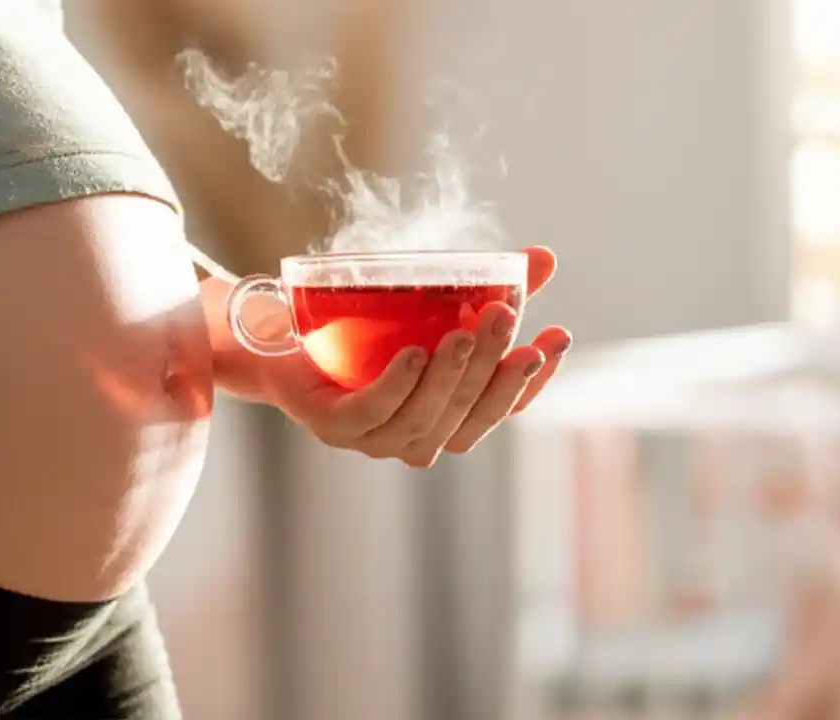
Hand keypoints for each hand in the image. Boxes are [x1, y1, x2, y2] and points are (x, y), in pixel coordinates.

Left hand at [213, 247, 569, 467]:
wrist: (281, 333)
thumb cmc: (366, 323)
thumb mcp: (436, 300)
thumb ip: (492, 285)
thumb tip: (547, 258)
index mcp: (450, 416)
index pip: (504, 408)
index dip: (534, 378)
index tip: (557, 335)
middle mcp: (420, 437)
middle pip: (470, 416)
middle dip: (494, 369)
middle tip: (506, 317)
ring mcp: (375, 439)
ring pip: (425, 420)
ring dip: (450, 378)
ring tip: (465, 332)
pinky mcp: (333, 426)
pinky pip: (370, 413)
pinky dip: (396, 388)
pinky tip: (414, 355)